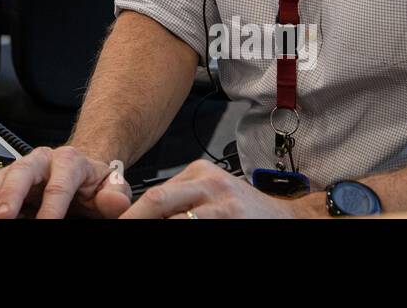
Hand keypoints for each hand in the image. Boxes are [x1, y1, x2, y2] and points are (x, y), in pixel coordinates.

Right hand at [0, 145, 131, 218]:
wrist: (84, 170)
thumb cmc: (96, 183)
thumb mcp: (112, 185)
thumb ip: (115, 192)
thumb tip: (116, 201)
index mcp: (71, 160)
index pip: (60, 184)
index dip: (52, 206)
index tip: (46, 224)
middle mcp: (44, 159)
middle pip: (25, 172)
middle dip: (11, 194)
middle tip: (2, 215)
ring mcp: (26, 166)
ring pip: (6, 175)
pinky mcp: (12, 175)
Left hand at [120, 159, 308, 218]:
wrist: (286, 218)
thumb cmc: (242, 207)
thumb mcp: (209, 190)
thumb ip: (179, 196)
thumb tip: (138, 213)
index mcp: (199, 172)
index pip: (155, 192)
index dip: (134, 213)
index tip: (120, 222)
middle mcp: (210, 184)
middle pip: (158, 199)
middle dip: (136, 218)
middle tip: (121, 227)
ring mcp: (223, 206)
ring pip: (177, 220)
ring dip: (158, 227)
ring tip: (145, 232)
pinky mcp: (234, 222)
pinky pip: (199, 230)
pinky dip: (186, 233)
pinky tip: (178, 234)